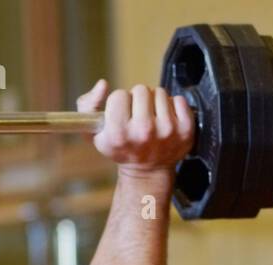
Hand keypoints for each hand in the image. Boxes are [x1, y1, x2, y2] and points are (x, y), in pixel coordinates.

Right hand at [77, 80, 193, 174]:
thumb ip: (87, 106)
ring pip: (160, 92)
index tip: (121, 116)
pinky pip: (179, 100)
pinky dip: (173, 107)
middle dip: (138, 100)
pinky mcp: (185, 130)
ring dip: (155, 103)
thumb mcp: (93, 134)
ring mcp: (167, 131)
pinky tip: (166, 121)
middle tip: (137, 117)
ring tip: (151, 119)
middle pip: (140, 90)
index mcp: (119, 134)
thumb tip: (102, 84)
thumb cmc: (120, 149)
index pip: (119, 95)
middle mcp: (143, 132)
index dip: (118, 104)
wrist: (147, 172)